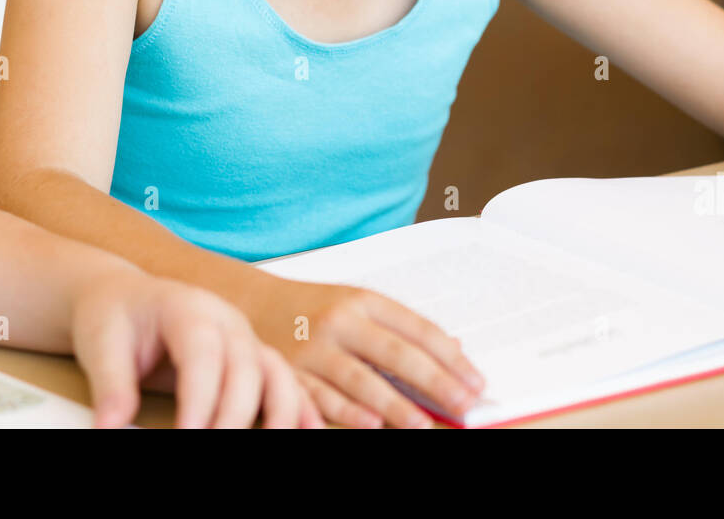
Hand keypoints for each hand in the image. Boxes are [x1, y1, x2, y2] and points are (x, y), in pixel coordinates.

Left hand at [70, 271, 323, 428]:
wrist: (126, 298)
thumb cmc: (115, 317)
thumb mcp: (101, 345)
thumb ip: (112, 387)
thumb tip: (111, 428)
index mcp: (188, 308)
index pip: (202, 353)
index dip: (200, 398)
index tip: (188, 435)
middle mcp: (226, 320)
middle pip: (244, 366)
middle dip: (234, 416)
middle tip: (213, 447)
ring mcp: (244, 338)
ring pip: (275, 371)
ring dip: (280, 410)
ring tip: (279, 440)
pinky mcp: (250, 357)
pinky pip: (283, 379)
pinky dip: (300, 404)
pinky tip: (310, 428)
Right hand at [245, 275, 485, 427]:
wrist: (248, 302)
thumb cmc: (312, 308)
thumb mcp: (357, 304)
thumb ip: (402, 328)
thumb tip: (454, 348)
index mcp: (363, 300)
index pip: (418, 329)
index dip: (450, 357)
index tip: (475, 381)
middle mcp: (341, 321)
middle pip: (396, 354)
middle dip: (435, 382)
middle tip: (464, 405)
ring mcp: (313, 348)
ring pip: (361, 379)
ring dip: (395, 405)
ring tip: (424, 424)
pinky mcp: (289, 372)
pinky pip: (321, 396)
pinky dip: (346, 412)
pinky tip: (371, 424)